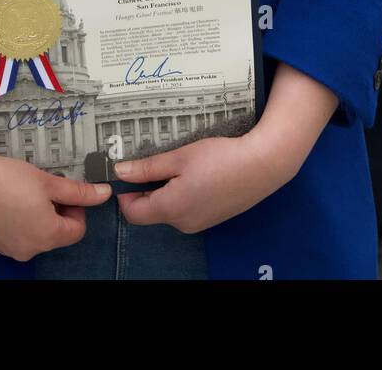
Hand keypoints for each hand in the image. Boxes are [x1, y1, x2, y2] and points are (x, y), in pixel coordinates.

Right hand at [0, 147, 111, 260]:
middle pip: (55, 234)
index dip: (76, 208)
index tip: (63, 191)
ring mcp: (7, 249)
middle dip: (54, 212)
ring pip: (33, 234)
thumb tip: (104, 194)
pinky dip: (14, 220)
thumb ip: (78, 191)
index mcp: (47, 235)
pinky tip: (4, 199)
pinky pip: (11, 234)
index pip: (77, 230)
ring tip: (20, 192)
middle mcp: (29, 249)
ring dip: (34, 216)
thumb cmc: (7, 177)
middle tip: (41, 188)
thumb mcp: (49, 181)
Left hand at [113, 132, 296, 233]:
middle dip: (146, 188)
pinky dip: (181, 193)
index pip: (132, 212)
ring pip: (168, 209)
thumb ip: (147, 168)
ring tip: (178, 163)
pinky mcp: (210, 218)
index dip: (124, 193)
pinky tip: (194, 173)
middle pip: (150, 211)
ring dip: (164, 189)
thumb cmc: (219, 158)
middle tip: (153, 160)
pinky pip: (185, 209)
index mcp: (171, 209)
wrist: (261, 165)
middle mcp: (182, 223)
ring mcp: (198, 223)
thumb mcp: (179, 157)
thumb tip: (119, 172)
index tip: (126, 171)